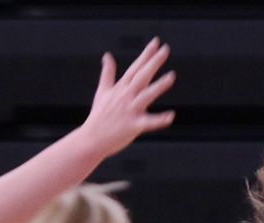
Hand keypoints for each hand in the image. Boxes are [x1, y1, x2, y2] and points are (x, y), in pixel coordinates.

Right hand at [76, 39, 176, 158]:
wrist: (91, 138)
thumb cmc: (99, 115)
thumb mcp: (102, 91)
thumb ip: (108, 73)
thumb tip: (107, 55)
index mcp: (121, 88)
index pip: (136, 67)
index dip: (146, 54)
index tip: (156, 42)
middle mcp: (126, 96)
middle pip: (142, 75)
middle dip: (153, 62)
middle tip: (165, 49)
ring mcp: (130, 110)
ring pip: (146, 95)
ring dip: (159, 86)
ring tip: (172, 76)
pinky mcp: (133, 126)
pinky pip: (149, 122)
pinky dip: (159, 120)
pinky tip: (171, 116)